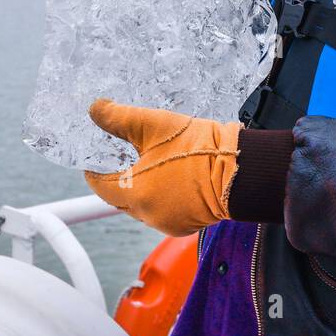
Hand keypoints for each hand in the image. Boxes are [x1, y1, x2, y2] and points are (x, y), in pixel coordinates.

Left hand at [82, 98, 241, 236]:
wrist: (239, 167)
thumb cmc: (198, 148)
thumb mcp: (154, 125)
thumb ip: (119, 118)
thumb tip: (96, 109)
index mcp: (136, 194)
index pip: (100, 186)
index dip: (96, 169)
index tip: (98, 157)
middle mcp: (149, 215)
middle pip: (120, 198)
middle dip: (120, 178)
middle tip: (127, 155)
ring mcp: (168, 224)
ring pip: (142, 206)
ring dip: (142, 188)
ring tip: (154, 163)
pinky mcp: (185, 226)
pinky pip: (161, 212)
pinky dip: (161, 197)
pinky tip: (171, 177)